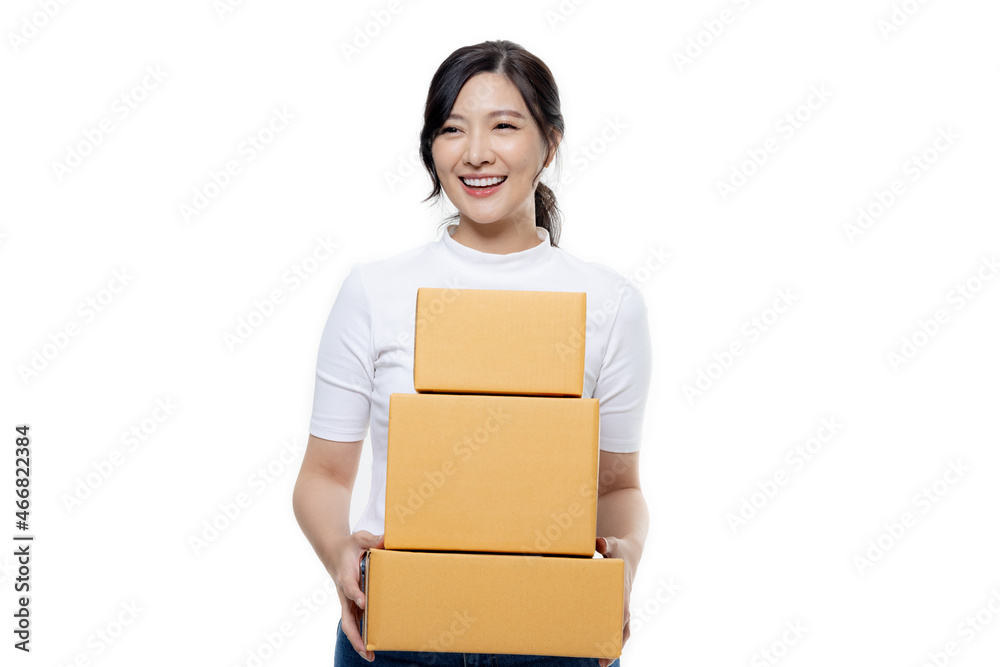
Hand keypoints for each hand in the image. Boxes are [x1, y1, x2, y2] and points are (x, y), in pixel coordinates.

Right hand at [328, 530, 383, 661]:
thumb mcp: (360, 537)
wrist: (333, 552)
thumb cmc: (349, 546)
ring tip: (370, 656)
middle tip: (365, 647)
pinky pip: (354, 622)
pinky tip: (371, 648)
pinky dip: (360, 635)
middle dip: (355, 633)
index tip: (363, 602)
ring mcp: (346, 600)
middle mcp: (344, 591)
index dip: (356, 594)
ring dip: (357, 640)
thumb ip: (373, 539)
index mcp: (346, 574)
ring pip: (349, 624)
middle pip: (346, 616)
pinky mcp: (350, 604)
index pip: (349, 587)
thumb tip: (388, 540)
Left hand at [595, 536, 634, 666]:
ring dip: (614, 645)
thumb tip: (600, 543)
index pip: (623, 613)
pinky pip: (617, 623)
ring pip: (621, 629)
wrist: (629, 549)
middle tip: (602, 662)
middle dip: (614, 645)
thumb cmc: (619, 548)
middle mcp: (624, 600)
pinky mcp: (617, 604)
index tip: (612, 644)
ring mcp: (622, 603)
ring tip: (602, 662)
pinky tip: (600, 646)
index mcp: (624, 590)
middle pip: (622, 627)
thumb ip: (607, 544)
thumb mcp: (613, 544)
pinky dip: (612, 635)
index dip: (618, 630)